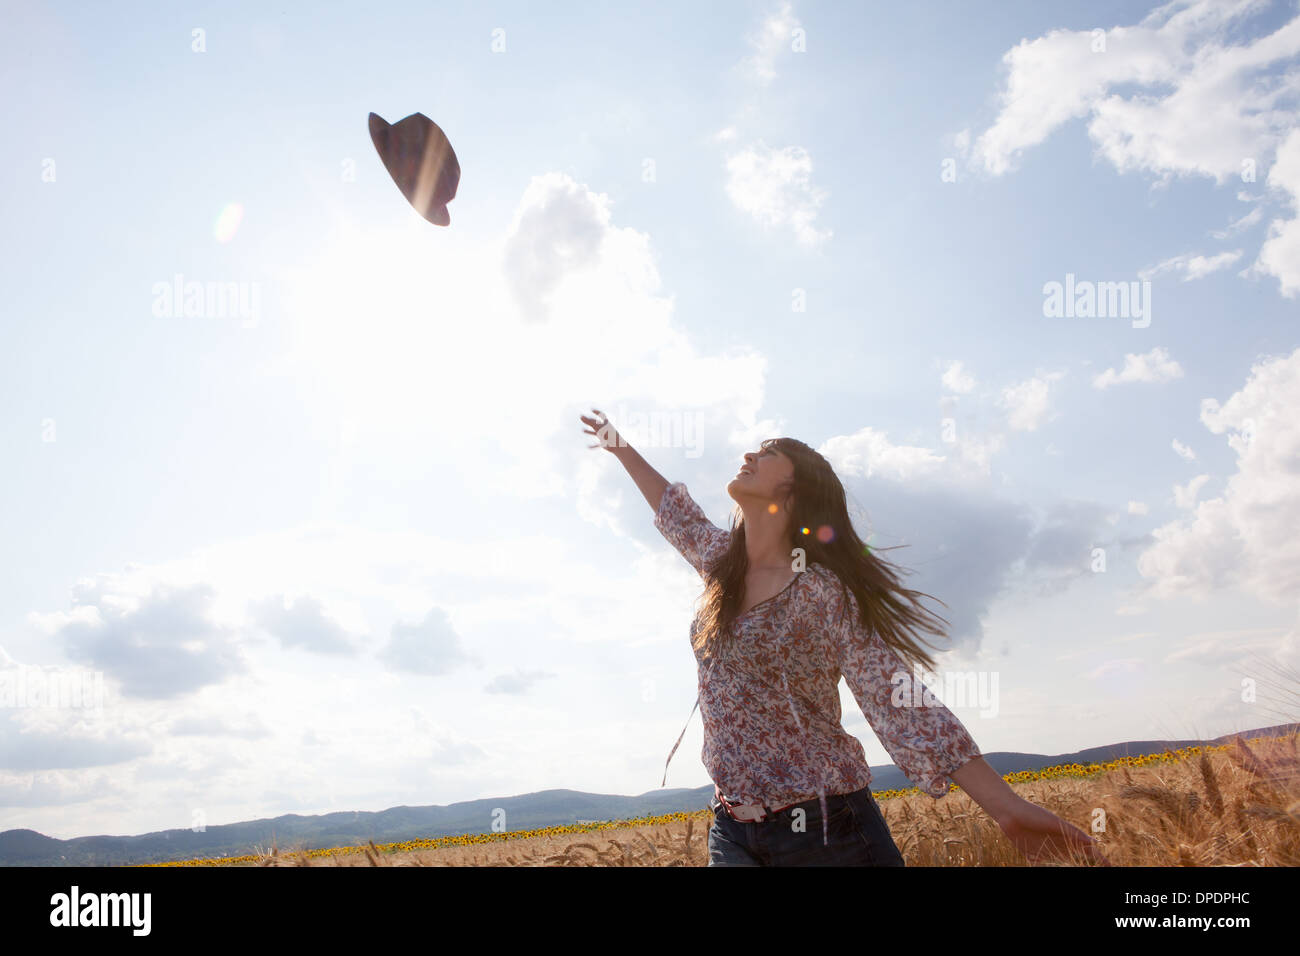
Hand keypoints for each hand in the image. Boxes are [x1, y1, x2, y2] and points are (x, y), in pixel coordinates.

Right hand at [579, 408, 624, 451]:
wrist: (617, 445)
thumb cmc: (608, 435)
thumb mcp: (597, 427)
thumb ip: (588, 421)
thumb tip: (580, 416)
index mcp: (606, 423)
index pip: (601, 415)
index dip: (597, 412)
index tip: (592, 409)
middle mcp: (605, 429)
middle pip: (597, 424)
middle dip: (590, 421)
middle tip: (583, 419)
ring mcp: (605, 436)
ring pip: (596, 433)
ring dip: (589, 431)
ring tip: (583, 430)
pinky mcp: (604, 444)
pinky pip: (597, 444)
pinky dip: (593, 445)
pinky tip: (588, 447)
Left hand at [997, 798, 1111, 865]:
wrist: (1008, 811)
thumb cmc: (1032, 813)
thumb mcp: (1053, 822)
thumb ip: (1072, 832)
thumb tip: (1094, 842)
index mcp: (1066, 835)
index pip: (1086, 849)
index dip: (1098, 858)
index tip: (1110, 866)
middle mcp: (1057, 843)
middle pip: (1075, 859)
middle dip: (1085, 866)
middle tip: (1098, 871)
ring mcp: (1045, 850)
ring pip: (1060, 864)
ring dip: (1067, 868)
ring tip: (1075, 871)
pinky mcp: (1031, 855)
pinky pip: (1040, 866)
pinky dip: (1045, 869)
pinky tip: (1050, 870)